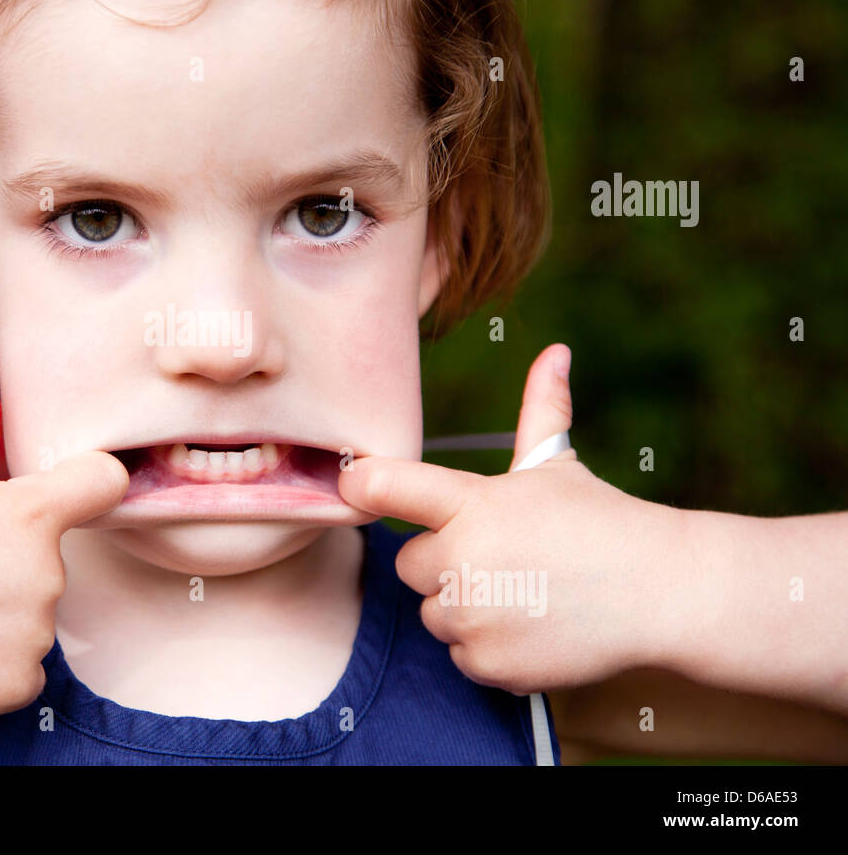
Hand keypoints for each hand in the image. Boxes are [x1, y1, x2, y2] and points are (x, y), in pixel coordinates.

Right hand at [0, 327, 127, 716]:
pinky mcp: (16, 681)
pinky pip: (20, 670)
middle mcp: (47, 573)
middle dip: (9, 567)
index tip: (77, 489)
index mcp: (31, 516)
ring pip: (30, 620)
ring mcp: (34, 631)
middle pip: (47, 565)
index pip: (103, 484)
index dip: (93, 482)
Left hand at [338, 344, 689, 694]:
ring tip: (522, 591)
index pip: (385, 486)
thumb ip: (541, 409)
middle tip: (500, 556)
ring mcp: (474, 615)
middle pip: (409, 563)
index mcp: (473, 502)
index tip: (351, 482)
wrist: (663, 593)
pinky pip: (459, 655)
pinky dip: (487, 647)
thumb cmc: (602, 521)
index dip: (361, 483)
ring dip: (464, 607)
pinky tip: (530, 626)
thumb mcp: (559, 464)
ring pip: (433, 613)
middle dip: (444, 561)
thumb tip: (556, 351)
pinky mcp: (488, 662)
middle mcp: (463, 558)